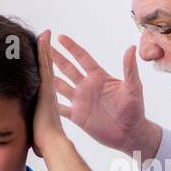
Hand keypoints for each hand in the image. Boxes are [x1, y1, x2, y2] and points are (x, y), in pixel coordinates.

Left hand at [33, 30, 68, 157]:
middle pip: (46, 69)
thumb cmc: (44, 142)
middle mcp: (50, 93)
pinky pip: (46, 62)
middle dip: (45, 55)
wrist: (52, 143)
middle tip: (44, 39)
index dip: (43, 70)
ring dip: (45, 48)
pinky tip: (44, 36)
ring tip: (45, 34)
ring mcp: (49, 88)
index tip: (42, 60)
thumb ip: (30, 131)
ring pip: (46, 63)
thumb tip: (26, 141)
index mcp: (47, 102)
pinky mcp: (47, 85)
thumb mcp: (33, 131)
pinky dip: (45, 49)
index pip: (43, 81)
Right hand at [48, 34, 150, 154]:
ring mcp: (80, 101)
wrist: (130, 134)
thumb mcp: (133, 87)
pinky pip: (60, 107)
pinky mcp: (77, 116)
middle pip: (67, 68)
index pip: (82, 58)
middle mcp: (87, 86)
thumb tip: (131, 48)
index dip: (72, 47)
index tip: (60, 36)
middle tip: (42, 46)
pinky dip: (49, 102)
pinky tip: (38, 96)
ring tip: (35, 67)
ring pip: (60, 85)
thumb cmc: (135, 110)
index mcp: (99, 77)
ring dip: (48, 77)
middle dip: (55, 57)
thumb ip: (129, 68)